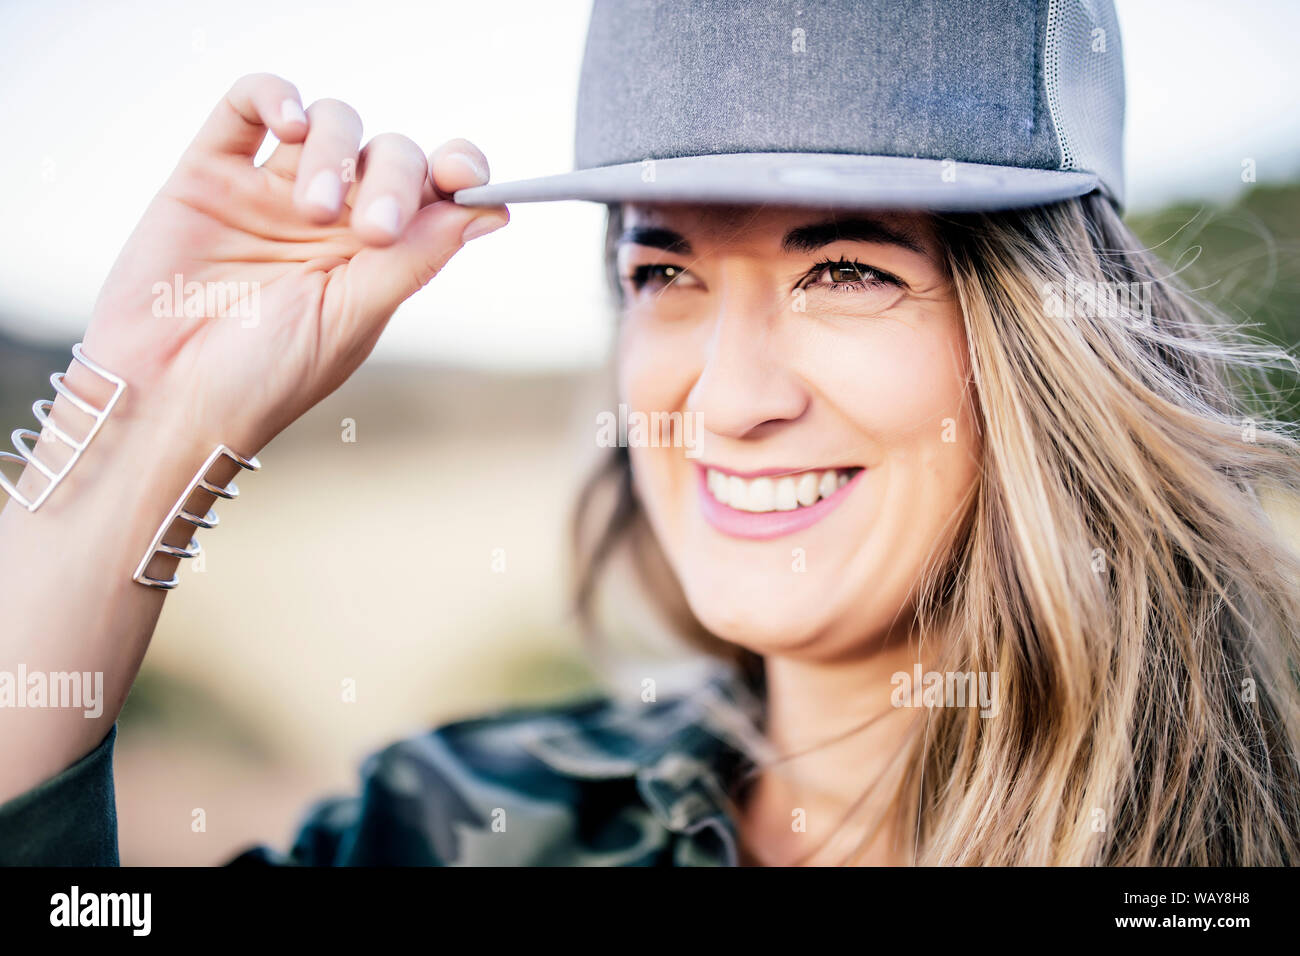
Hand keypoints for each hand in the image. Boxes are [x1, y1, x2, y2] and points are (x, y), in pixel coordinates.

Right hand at [82, 72, 507, 453]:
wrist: (167, 399)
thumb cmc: (263, 379)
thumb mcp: (352, 319)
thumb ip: (415, 258)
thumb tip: (491, 211)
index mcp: (376, 257)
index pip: (435, 193)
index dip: (459, 171)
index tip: (465, 177)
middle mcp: (331, 220)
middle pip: (389, 155)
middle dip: (394, 179)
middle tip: (374, 230)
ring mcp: (271, 193)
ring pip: (330, 124)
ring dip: (336, 150)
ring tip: (313, 208)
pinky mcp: (210, 174)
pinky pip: (247, 105)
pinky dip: (274, 94)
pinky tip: (289, 123)